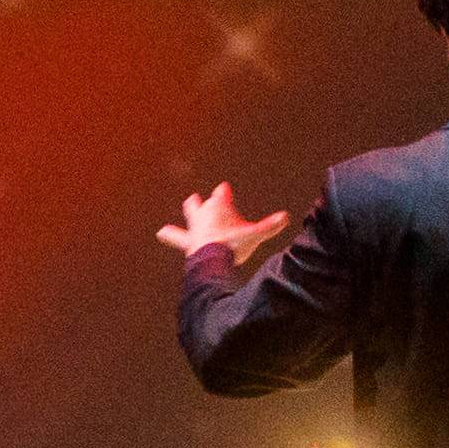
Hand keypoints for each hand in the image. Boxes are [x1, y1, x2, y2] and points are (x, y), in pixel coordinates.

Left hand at [165, 186, 294, 263]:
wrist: (213, 259)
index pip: (222, 194)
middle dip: (200, 202)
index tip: (223, 188)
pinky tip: (161, 232)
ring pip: (188, 217)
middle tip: (196, 198)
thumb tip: (287, 217)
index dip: (224, 192)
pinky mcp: (188, 241)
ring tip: (170, 216)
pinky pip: (177, 236)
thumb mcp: (255, 235)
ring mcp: (194, 227)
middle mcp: (204, 213)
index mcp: (219, 207)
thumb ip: (270, 226)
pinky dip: (170, 234)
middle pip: (201, 204)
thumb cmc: (234, 244)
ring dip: (185, 214)